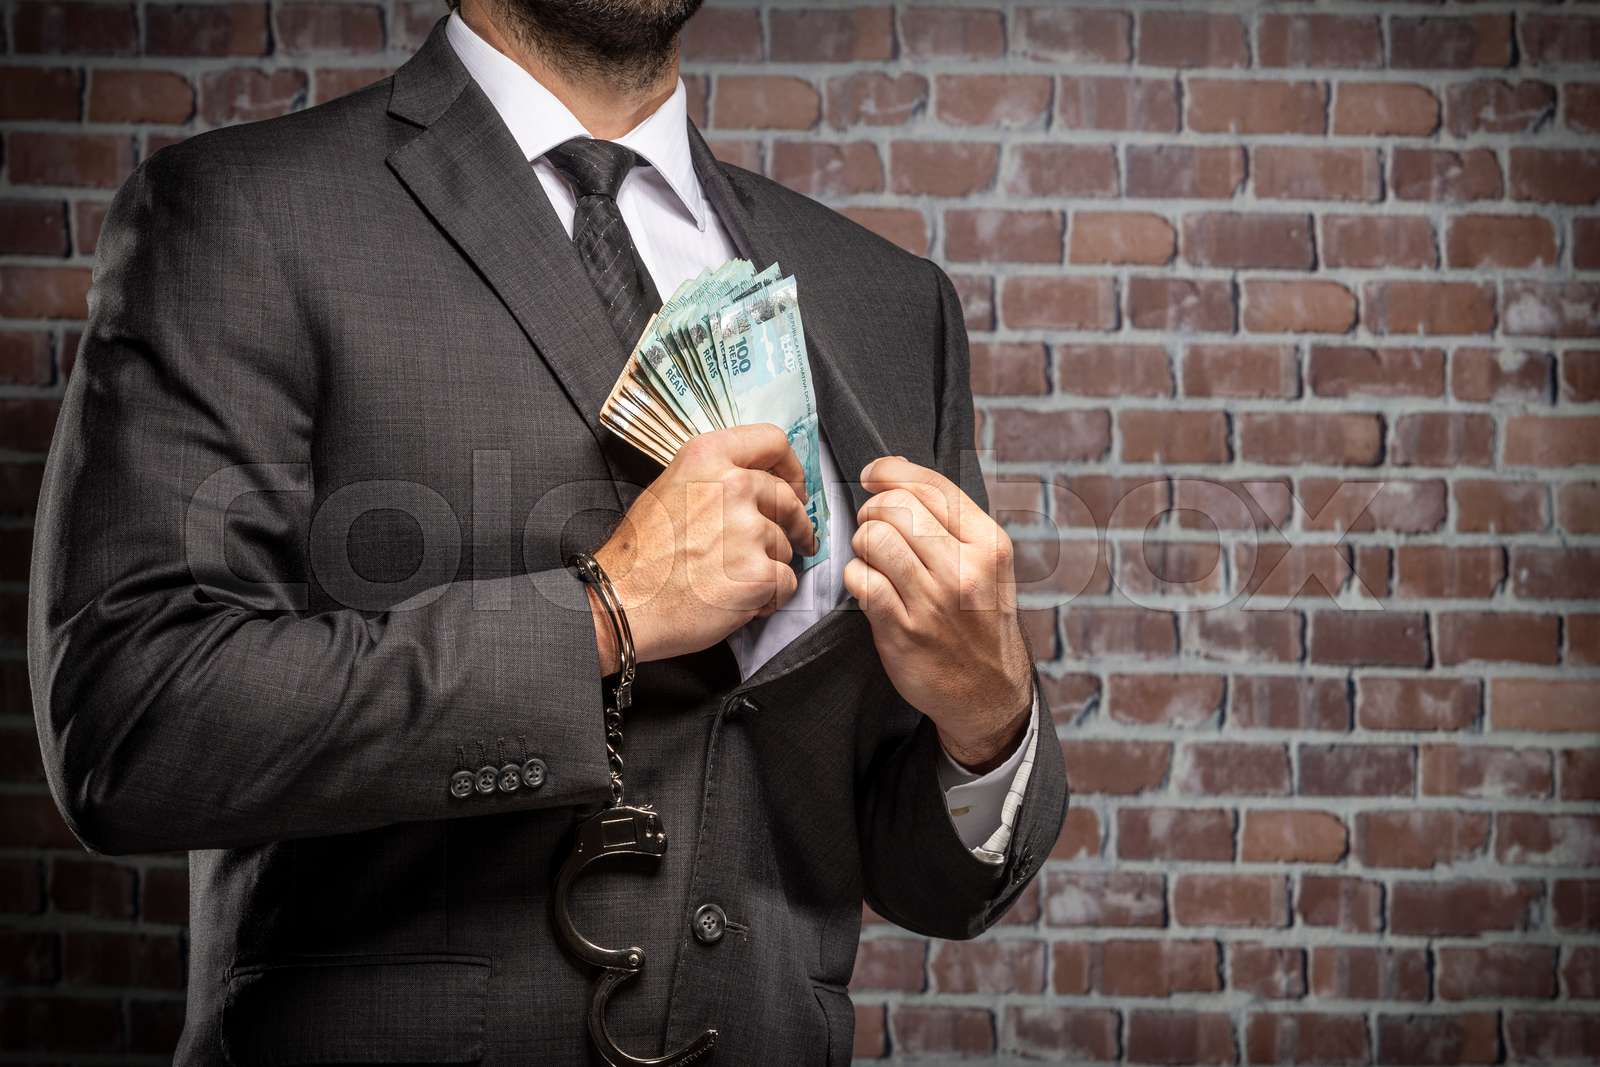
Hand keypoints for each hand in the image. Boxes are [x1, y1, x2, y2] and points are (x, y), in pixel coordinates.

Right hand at [592, 424, 816, 667]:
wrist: (622, 605)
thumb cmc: (639, 555)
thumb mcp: (668, 489)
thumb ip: (714, 477)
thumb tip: (756, 485)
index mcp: (708, 458)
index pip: (773, 442)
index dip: (791, 468)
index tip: (795, 488)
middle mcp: (732, 485)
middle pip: (787, 499)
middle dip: (795, 524)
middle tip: (797, 540)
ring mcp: (748, 530)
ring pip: (785, 546)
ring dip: (770, 565)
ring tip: (732, 581)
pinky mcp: (758, 574)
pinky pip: (786, 584)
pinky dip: (769, 598)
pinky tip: (740, 602)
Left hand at [845, 456, 1032, 771]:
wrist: (988, 691)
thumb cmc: (980, 620)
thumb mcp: (987, 565)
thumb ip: (950, 520)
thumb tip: (893, 470)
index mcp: (989, 545)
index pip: (932, 486)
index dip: (891, 471)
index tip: (873, 474)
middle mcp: (964, 570)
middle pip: (896, 507)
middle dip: (874, 511)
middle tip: (875, 527)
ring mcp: (933, 601)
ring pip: (874, 538)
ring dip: (863, 543)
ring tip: (873, 557)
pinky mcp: (903, 628)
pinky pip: (860, 579)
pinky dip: (856, 576)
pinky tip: (868, 585)